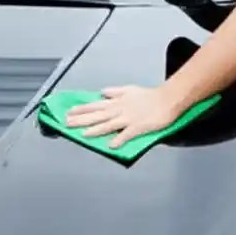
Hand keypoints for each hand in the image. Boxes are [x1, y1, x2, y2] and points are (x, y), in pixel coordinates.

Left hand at [65, 85, 182, 148]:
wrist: (168, 99)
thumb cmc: (149, 95)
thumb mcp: (128, 89)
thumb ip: (114, 92)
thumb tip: (101, 93)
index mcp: (116, 102)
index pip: (94, 106)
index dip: (81, 109)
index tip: (68, 112)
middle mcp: (119, 110)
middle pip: (97, 115)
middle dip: (81, 120)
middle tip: (67, 124)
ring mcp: (128, 119)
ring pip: (108, 125)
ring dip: (95, 130)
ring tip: (83, 135)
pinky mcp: (139, 127)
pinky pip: (127, 134)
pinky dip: (119, 139)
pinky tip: (110, 145)